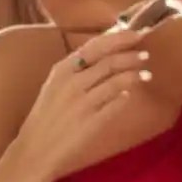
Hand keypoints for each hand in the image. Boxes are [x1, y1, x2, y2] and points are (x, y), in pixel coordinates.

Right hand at [13, 27, 150, 180]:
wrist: (35, 148)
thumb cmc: (48, 115)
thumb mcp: (56, 86)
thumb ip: (78, 69)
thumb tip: (109, 52)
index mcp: (61, 70)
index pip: (95, 46)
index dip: (119, 38)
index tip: (137, 33)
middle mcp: (71, 83)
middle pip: (109, 61)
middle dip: (131, 55)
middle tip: (146, 53)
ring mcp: (82, 102)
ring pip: (116, 81)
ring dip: (135, 74)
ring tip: (146, 74)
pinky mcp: (91, 121)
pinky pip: (116, 103)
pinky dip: (125, 96)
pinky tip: (129, 95)